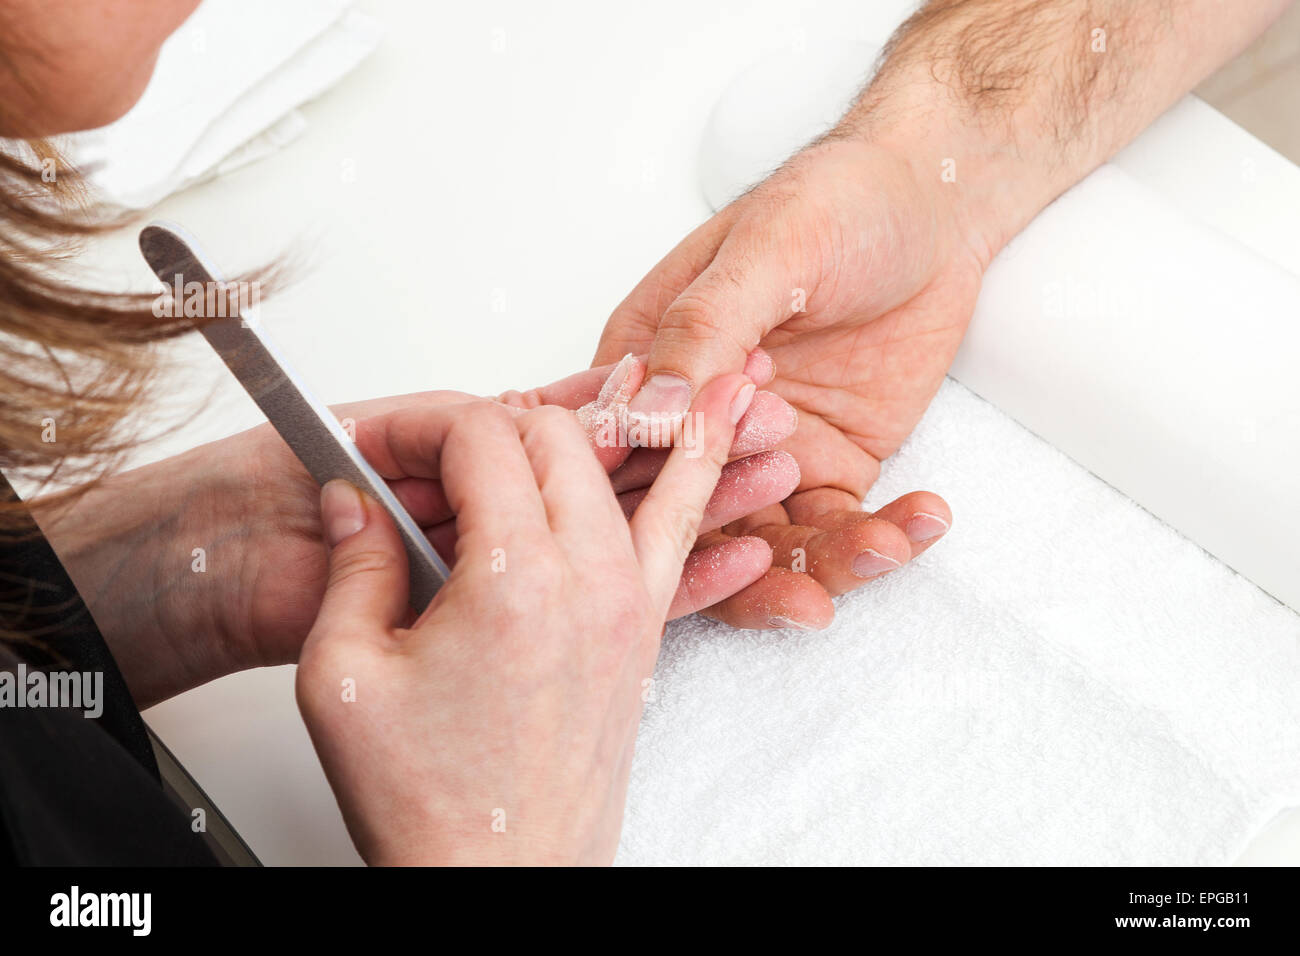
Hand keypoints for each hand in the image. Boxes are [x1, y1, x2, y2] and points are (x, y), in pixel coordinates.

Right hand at [296, 375, 754, 864]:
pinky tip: (727, 434)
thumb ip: (351, 566)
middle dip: (502, 421)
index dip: (421, 427)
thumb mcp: (342, 677)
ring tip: (709, 361)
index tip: (380, 450)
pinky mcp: (644, 633)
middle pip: (562, 440)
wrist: (498, 880)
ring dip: (652, 415)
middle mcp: (590, 580)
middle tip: (443, 449)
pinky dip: (700, 472)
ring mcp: (630, 605)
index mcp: (513, 580)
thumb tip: (354, 499)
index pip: (482, 438)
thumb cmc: (433, 804)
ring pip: (647, 470)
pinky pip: (681, 530)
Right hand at [594, 137, 980, 627]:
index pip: (625, 457)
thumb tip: (652, 408)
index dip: (658, 512)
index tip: (718, 537)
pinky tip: (920, 521)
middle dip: (745, 574)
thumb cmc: (838, 201)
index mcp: (649, 362)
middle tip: (806, 596)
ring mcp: (759, 452)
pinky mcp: (824, 467)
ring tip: (881, 549)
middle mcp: (694, 422)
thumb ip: (707, 327)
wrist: (932, 207)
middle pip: (689, 524)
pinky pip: (835, 527)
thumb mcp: (769, 249)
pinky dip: (877, 538)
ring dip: (819, 566)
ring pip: (763, 544)